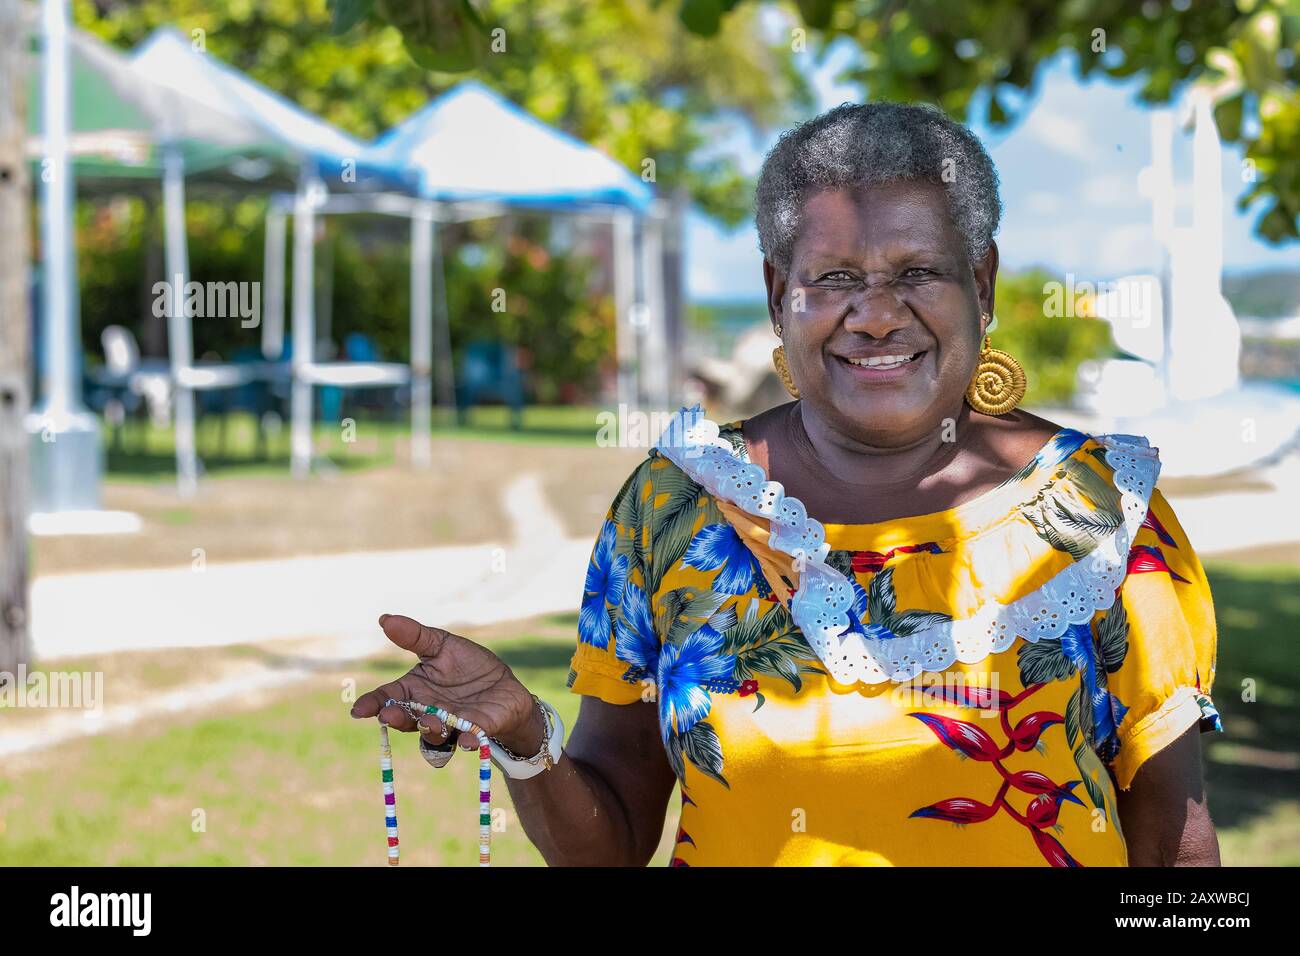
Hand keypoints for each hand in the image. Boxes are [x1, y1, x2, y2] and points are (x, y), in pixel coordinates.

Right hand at [350, 614, 542, 753]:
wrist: (504, 685)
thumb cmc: (468, 666)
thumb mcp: (442, 645)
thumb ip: (415, 636)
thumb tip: (384, 619)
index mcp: (415, 691)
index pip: (388, 698)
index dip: (373, 704)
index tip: (359, 710)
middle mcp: (429, 712)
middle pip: (407, 720)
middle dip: (397, 719)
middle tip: (389, 715)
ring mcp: (452, 724)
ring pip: (435, 734)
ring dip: (431, 730)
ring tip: (432, 722)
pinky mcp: (479, 729)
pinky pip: (470, 737)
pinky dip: (468, 739)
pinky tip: (467, 739)